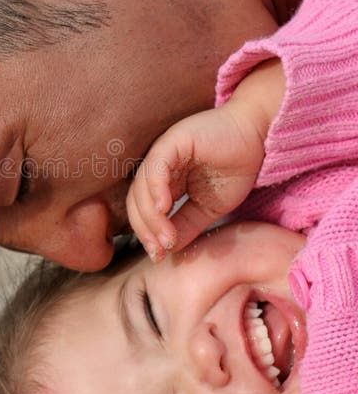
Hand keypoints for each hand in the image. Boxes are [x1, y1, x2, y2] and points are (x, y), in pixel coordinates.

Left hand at [126, 60, 283, 257]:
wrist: (257, 138)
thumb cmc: (236, 168)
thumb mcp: (209, 207)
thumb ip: (187, 225)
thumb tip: (169, 249)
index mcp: (165, 182)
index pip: (144, 211)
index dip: (148, 234)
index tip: (159, 256)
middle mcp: (158, 168)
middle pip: (137, 202)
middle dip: (145, 230)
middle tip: (158, 252)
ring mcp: (162, 153)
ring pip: (141, 188)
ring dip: (151, 217)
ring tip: (165, 237)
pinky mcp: (171, 142)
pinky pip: (155, 168)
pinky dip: (156, 189)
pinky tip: (165, 208)